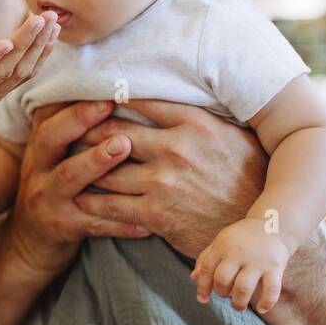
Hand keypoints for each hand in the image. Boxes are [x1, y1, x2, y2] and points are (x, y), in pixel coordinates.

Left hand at [0, 12, 58, 132]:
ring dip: (23, 44)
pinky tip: (5, 41)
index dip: (42, 50)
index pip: (24, 72)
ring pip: (4, 70)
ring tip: (37, 21)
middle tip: (54, 17)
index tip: (55, 26)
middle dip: (40, 43)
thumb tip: (4, 44)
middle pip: (21, 70)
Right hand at [3, 101, 150, 278]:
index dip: (72, 97)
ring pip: (68, 177)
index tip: (102, 82)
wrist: (29, 243)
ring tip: (124, 147)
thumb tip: (108, 89)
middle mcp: (37, 168)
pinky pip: (92, 223)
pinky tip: (147, 220)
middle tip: (110, 106)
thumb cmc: (54, 188)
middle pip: (50, 138)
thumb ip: (70, 128)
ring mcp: (46, 198)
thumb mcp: (52, 157)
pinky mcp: (60, 227)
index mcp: (39, 146)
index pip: (49, 114)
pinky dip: (120, 222)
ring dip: (96, 161)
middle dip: (78, 119)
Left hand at [69, 99, 266, 258]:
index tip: (95, 96)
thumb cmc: (249, 180)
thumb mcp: (234, 138)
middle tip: (69, 126)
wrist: (259, 230)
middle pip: (115, 132)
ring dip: (83, 164)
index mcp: (195, 124)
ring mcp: (163, 182)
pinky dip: (91, 200)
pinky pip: (112, 204)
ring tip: (66, 160)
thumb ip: (202, 118)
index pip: (142, 101)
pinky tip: (78, 197)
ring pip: (108, 168)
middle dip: (87, 128)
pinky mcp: (156, 213)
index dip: (113, 97)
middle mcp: (176, 148)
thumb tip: (182, 94)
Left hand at [190, 217, 291, 313]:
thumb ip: (206, 258)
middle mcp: (238, 254)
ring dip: (239, 302)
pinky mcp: (275, 267)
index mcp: (223, 247)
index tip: (203, 299)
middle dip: (221, 293)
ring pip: (244, 287)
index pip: (207, 269)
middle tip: (225, 295)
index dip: (202, 287)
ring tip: (238, 306)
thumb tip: (194, 278)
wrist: (273, 224)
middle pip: (223, 279)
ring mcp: (257, 261)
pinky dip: (266, 302)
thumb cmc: (242, 237)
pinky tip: (261, 309)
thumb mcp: (221, 242)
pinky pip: (271, 289)